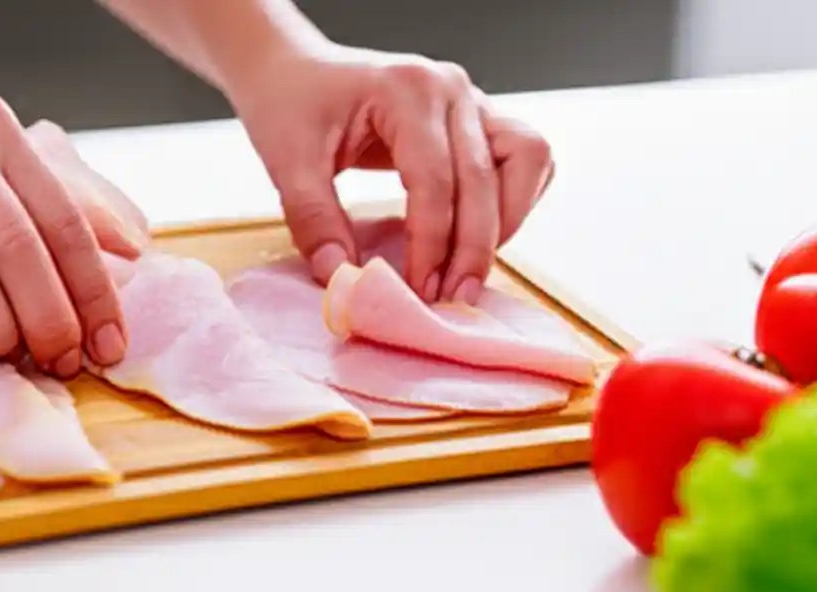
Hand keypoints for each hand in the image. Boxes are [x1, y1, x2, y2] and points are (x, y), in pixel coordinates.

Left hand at [227, 44, 553, 302]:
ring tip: (468, 268)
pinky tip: (477, 235)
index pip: (436, 179)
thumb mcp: (287, 161)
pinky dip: (513, 201)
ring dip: (506, 220)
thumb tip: (342, 280)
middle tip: (451, 297)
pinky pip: (525, 159)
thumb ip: (314, 220)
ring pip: (529, 160)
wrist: (295, 70)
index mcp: (406, 89)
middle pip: (486, 179)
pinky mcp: (479, 119)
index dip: (431, 244)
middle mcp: (451, 89)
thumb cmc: (291, 103)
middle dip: (473, 248)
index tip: (418, 292)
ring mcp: (472, 101)